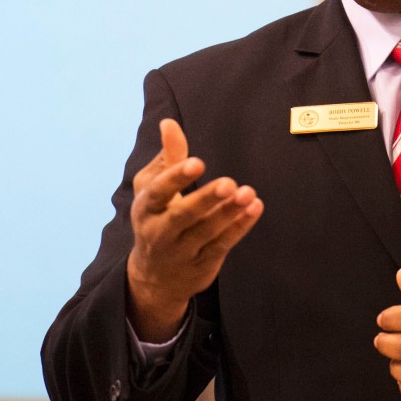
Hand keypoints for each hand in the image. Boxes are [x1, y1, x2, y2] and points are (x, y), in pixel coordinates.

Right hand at [126, 118, 262, 340]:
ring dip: (229, 212)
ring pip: (206, 232)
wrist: (155, 277)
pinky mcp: (202, 264)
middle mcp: (160, 232)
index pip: (158, 192)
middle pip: (183, 216)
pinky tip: (254, 207)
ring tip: (248, 193)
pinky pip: (223, 244)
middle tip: (228, 183)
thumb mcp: (154, 188)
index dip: (176, 177)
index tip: (198, 163)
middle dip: (206, 199)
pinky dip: (239, 226)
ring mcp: (181, 251)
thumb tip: (169, 122)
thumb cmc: (157, 218)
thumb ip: (168, 156)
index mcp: (146, 208)